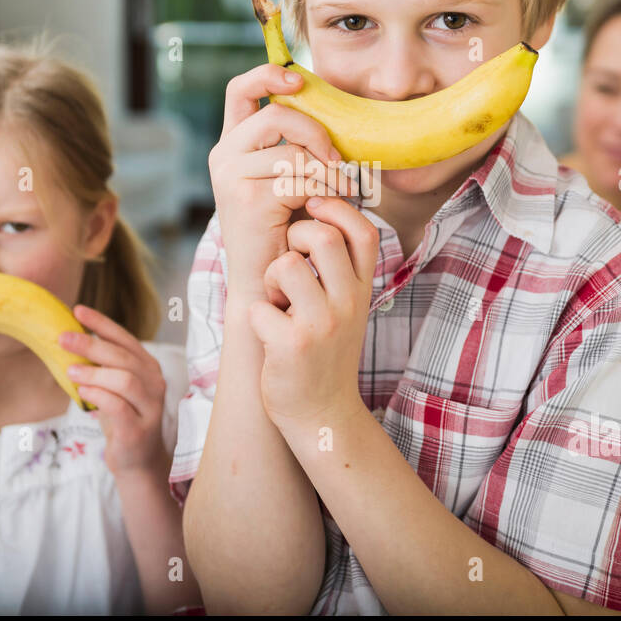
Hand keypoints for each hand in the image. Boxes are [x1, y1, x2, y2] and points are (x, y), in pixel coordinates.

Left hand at [61, 304, 168, 478]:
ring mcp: (150, 407)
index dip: (102, 323)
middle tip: (63, 338)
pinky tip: (82, 392)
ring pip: (125, 380)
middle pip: (123, 357)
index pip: (125, 338)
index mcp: (147, 367)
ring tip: (70, 371)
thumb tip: (68, 341)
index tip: (78, 311)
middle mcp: (154, 383)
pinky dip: (98, 396)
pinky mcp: (139, 429)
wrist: (137, 462)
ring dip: (94, 372)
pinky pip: (118, 406)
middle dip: (91, 345)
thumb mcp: (112, 388)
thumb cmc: (122, 419)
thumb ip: (100, 367)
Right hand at [209, 62, 358, 298]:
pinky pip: (301, 178)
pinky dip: (325, 192)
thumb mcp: (289, 179)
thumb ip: (296, 146)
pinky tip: (330, 209)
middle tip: (336, 159)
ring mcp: (231, 175)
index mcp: (233, 144)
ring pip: (294, 150)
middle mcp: (224, 155)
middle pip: (276, 115)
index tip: (298, 80)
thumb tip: (329, 109)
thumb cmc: (286, 231)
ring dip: (327, 170)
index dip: (268, 75)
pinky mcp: (247, 196)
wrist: (266, 283)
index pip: (241, 90)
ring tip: (340, 191)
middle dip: (316, 133)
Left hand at [247, 195, 378, 427]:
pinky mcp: (292, 346)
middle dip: (293, 238)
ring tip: (276, 300)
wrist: (322, 414)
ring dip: (271, 277)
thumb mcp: (345, 306)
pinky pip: (259, 306)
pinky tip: (268, 334)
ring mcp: (323, 325)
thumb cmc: (324, 351)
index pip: (364, 230)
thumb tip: (315, 205)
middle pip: (323, 236)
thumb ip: (339, 266)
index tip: (311, 211)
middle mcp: (349, 303)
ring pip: (286, 265)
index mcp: (363, 289)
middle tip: (287, 262)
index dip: (336, 209)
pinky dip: (256, 316)